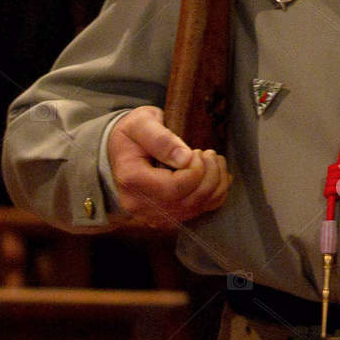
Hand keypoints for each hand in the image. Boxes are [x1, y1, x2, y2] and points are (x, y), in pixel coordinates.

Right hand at [106, 106, 230, 225]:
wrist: (122, 148)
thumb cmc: (132, 133)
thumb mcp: (142, 123)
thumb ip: (161, 139)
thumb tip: (185, 158)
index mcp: (132, 180)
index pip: (175, 188)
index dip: (196, 170)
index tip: (197, 151)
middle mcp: (140, 204)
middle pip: (190, 200)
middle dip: (210, 174)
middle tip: (208, 153)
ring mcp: (153, 214)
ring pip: (199, 207)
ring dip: (217, 182)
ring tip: (212, 160)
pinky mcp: (167, 216)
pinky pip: (202, 211)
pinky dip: (217, 193)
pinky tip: (214, 174)